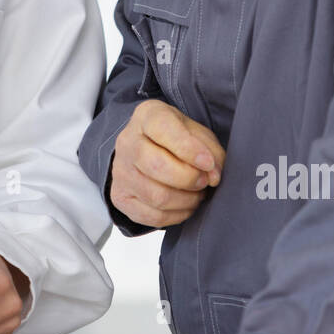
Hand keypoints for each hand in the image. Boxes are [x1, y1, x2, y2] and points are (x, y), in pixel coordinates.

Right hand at [110, 98, 225, 227]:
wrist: (146, 149)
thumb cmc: (176, 139)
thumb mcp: (197, 133)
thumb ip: (211, 151)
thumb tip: (213, 177)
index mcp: (147, 117)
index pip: (164, 130)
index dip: (189, 149)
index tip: (208, 163)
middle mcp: (127, 142)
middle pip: (157, 166)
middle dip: (190, 178)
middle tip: (204, 181)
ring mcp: (120, 171)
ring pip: (157, 196)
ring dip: (186, 200)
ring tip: (196, 193)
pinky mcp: (120, 197)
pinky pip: (152, 216)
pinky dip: (177, 215)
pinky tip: (184, 205)